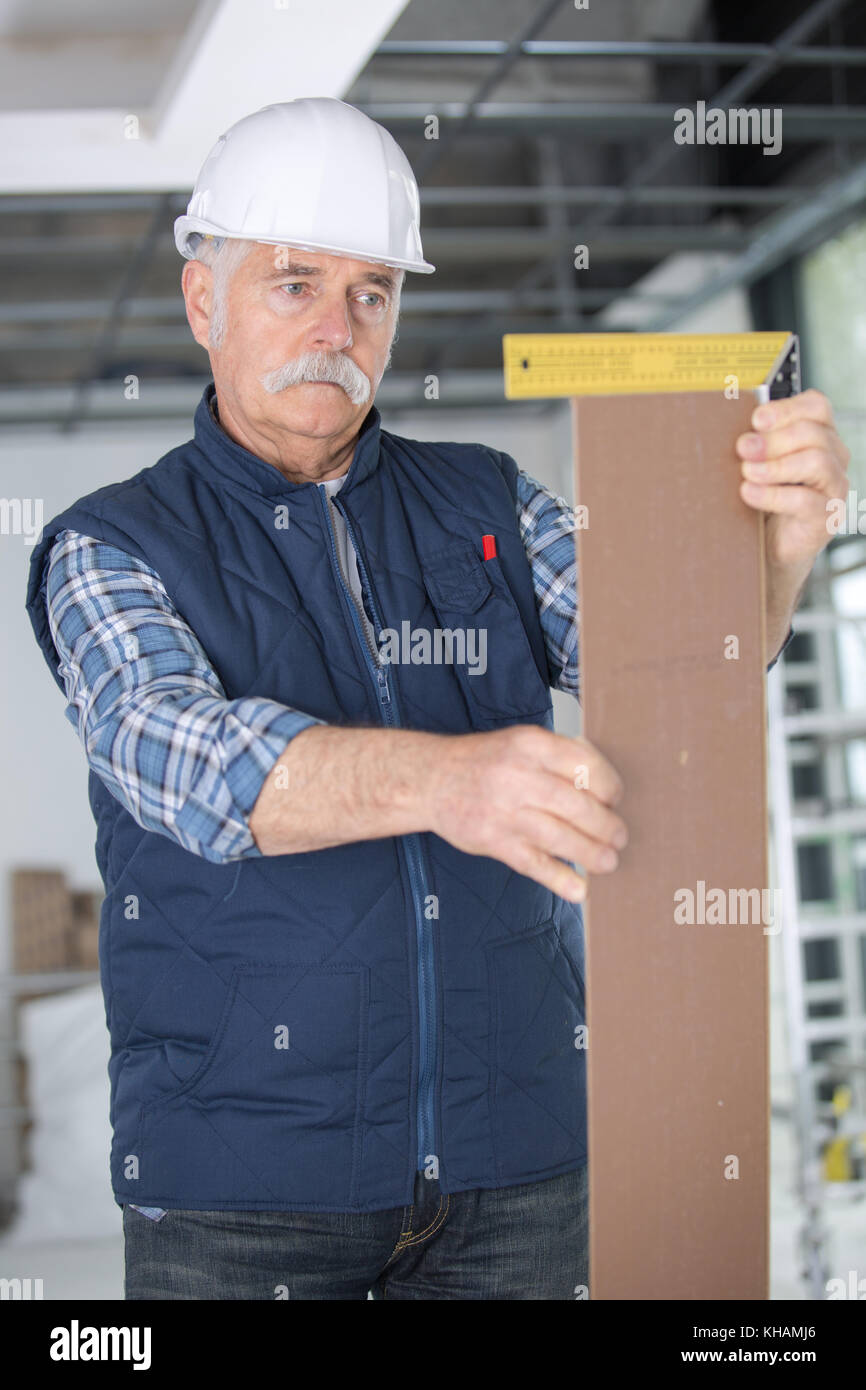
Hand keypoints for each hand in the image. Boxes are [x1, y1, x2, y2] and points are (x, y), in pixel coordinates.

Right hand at [427, 725, 626, 901]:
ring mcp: (505, 811)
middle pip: (578, 807)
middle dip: (608, 827)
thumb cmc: (484, 762)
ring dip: (592, 854)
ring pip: (560, 837)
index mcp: (532, 745)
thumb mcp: (522, 741)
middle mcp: (519, 776)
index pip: (587, 766)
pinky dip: (559, 879)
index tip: (614, 800)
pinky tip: (579, 889)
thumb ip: (560, 756)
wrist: (431, 779)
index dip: (610, 788)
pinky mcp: (493, 841)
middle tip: (619, 837)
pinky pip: (534, 864)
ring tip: (608, 862)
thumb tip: (604, 786)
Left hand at [736, 388, 849, 570]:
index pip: (816, 407)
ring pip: (816, 461)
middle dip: (773, 440)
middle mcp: (834, 458)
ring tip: (746, 473)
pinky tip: (750, 493)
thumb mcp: (759, 465)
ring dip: (775, 465)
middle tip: (742, 449)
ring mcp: (834, 487)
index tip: (756, 419)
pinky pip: (805, 500)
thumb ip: (755, 445)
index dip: (786, 409)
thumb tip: (738, 435)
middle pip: (813, 433)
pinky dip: (773, 494)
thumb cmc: (766, 499)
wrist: (771, 546)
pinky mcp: (826, 516)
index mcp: (820, 436)